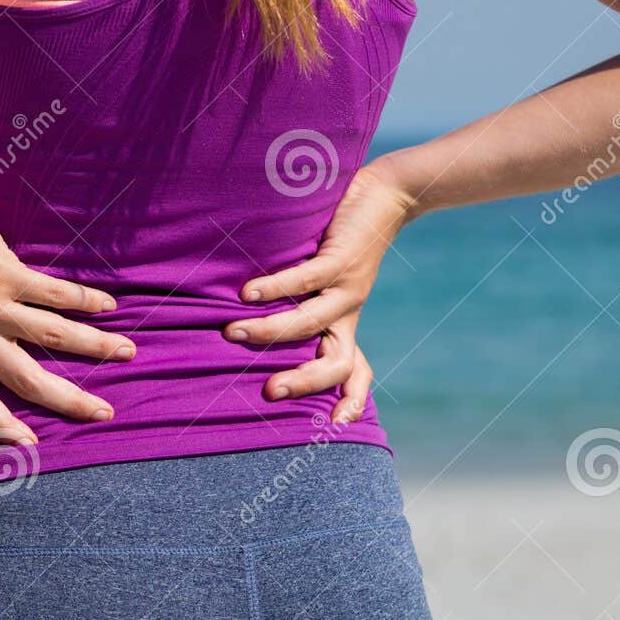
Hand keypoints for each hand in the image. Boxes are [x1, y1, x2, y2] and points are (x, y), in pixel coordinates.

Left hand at [0, 191, 133, 443]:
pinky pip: (56, 294)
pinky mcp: (9, 274)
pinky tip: (110, 307)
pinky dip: (86, 301)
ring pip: (54, 337)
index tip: (31, 446)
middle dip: (70, 400)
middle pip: (27, 381)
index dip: (1, 427)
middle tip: (104, 413)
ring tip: (128, 353)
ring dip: (95, 347)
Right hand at [224, 162, 412, 421]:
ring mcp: (346, 288)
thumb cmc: (343, 236)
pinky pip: (304, 281)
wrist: (387, 194)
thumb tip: (241, 314)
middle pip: (337, 363)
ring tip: (232, 330)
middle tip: (269, 392)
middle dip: (304, 381)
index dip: (350, 399)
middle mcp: (347, 312)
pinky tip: (247, 292)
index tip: (335, 426)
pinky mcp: (341, 260)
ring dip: (270, 331)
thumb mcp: (324, 277)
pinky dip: (274, 288)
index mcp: (345, 322)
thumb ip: (296, 300)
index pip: (355, 371)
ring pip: (309, 323)